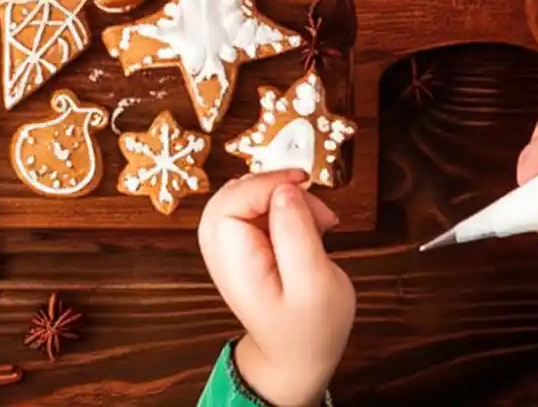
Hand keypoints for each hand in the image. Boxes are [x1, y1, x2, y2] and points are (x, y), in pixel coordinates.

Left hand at [198, 170, 352, 406]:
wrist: (296, 355)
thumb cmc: (309, 329)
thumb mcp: (315, 283)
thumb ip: (297, 232)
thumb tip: (285, 189)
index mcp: (232, 260)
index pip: (232, 200)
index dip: (266, 182)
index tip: (302, 182)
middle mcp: (220, 249)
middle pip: (234, 191)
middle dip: (277, 189)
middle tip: (316, 208)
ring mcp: (226, 246)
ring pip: (246, 196)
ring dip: (284, 199)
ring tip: (318, 223)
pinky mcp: (240, 243)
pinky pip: (254, 208)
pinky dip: (283, 209)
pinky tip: (308, 227)